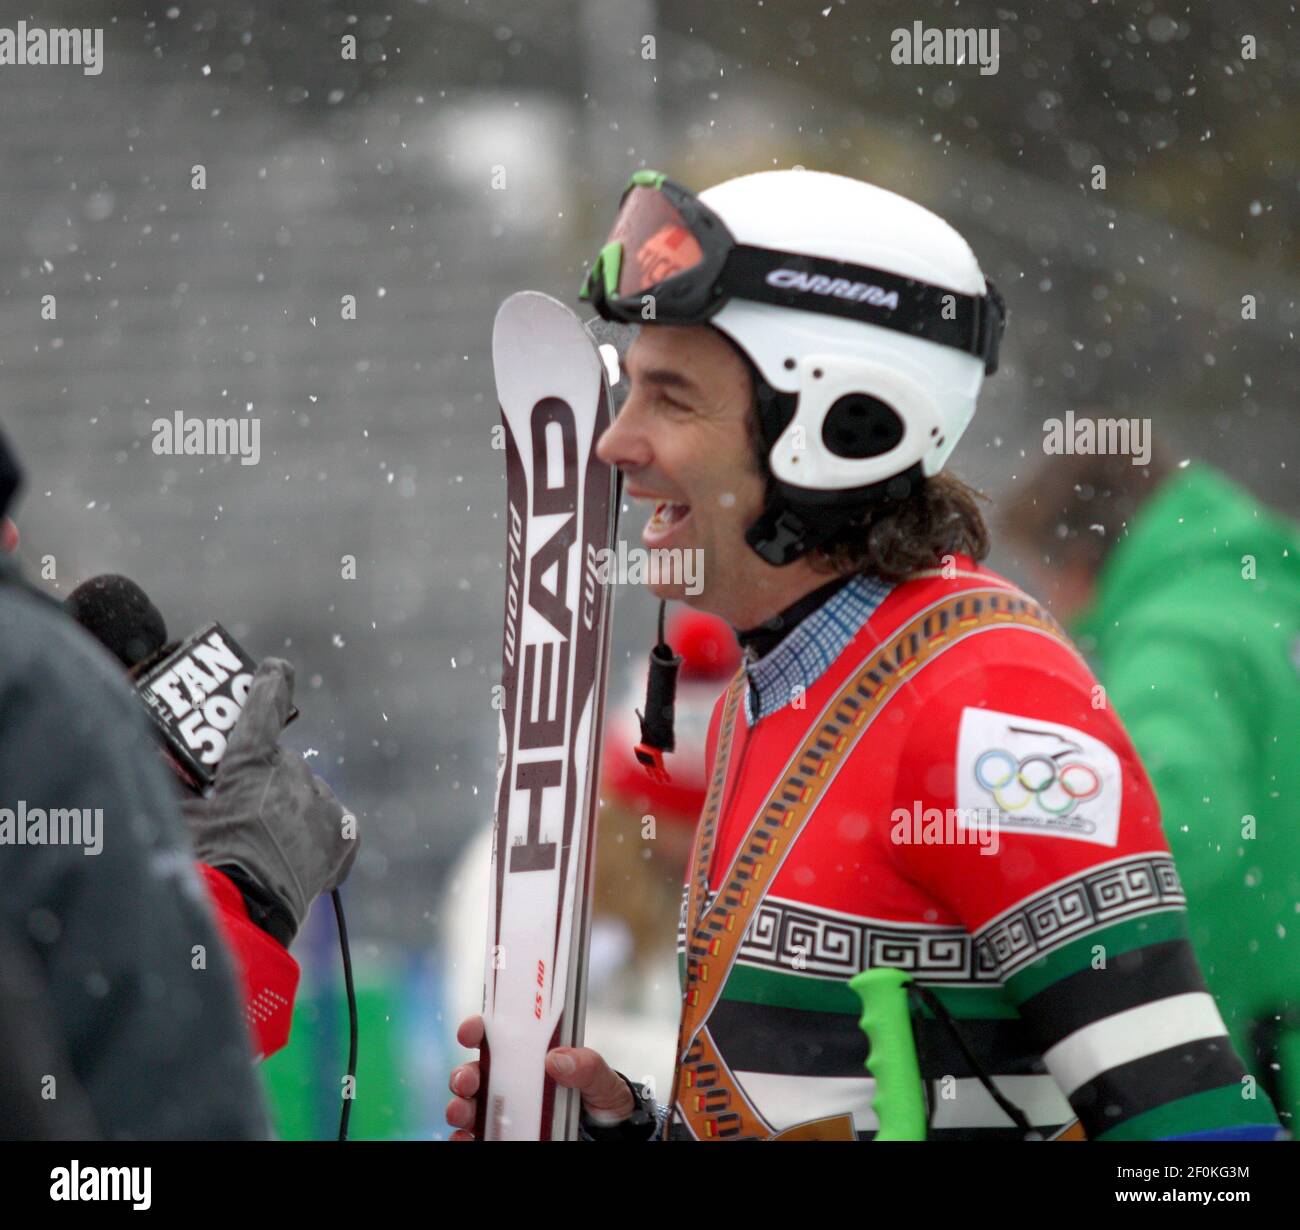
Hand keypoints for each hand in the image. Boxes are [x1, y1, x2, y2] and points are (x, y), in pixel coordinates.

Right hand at [183, 658, 358, 939]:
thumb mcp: (176, 818)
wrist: (245, 915)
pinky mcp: (342, 836)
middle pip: (278, 765)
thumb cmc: (202, 864)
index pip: (263, 708)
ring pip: (306, 792)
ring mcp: (322, 805)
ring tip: (264, 844)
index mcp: (251, 764)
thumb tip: (154, 752)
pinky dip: (319, 831)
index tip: (277, 669)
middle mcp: (293, 776)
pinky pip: (334, 822)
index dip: (270, 684)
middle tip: (240, 813)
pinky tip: (299, 850)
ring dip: (288, 808)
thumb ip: (170, 781)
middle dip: (261, 783)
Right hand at [446, 1014, 634, 1140]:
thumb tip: (556, 1058)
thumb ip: (586, 1064)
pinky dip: (465, 1138)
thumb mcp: (601, 1077)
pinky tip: (466, 1138)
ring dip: (459, 1107)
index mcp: (530, 1056)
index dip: (477, 1029)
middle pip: (474, 1072)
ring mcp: (506, 1110)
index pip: (496, 1036)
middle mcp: (512, 1081)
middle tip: (466, 1083)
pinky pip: (477, 1136)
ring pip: (469, 1105)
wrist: (610, 1134)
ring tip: (462, 1114)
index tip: (471, 1032)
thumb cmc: (601, 1097)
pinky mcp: (506, 1136)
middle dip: (462, 1074)